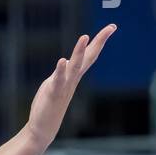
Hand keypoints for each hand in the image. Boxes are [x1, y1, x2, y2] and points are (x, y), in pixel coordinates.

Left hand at [25, 25, 115, 149]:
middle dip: (99, 42)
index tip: (112, 27)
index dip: (99, 41)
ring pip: (74, 67)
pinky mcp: (52, 93)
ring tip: (85, 36)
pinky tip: (62, 60)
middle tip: (111, 27)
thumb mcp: (56, 84)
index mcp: (73, 76)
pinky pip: (58, 80)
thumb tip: (66, 61)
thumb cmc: (49, 105)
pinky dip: (60, 70)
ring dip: (79, 52)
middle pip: (88, 58)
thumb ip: (62, 73)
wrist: (43, 127)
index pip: (90, 55)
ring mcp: (64, 86)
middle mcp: (72, 80)